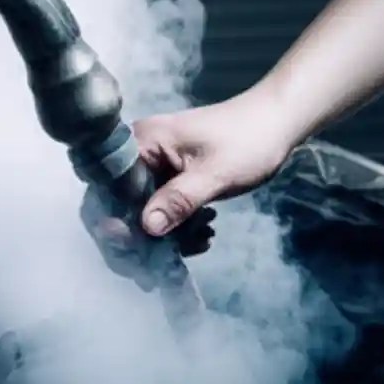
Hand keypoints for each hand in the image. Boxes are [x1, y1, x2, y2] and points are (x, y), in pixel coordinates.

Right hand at [82, 93, 293, 283]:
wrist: (279, 123)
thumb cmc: (249, 140)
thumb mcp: (215, 174)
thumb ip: (179, 200)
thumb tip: (147, 228)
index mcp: (141, 142)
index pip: (105, 187)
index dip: (112, 221)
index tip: (135, 247)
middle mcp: (139, 153)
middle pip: (118, 205)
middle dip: (142, 238)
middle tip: (169, 259)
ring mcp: (155, 166)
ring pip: (142, 213)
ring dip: (166, 236)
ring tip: (199, 241)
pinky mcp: (170, 178)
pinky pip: (161, 209)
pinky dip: (179, 227)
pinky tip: (202, 234)